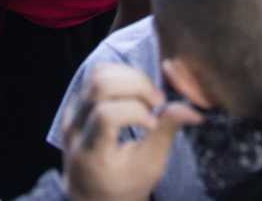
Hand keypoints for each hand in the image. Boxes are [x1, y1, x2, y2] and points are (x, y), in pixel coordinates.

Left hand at [62, 64, 202, 200]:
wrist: (93, 194)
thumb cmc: (124, 184)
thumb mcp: (148, 167)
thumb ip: (165, 134)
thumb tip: (191, 110)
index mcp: (89, 152)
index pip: (106, 115)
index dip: (135, 112)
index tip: (153, 124)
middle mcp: (73, 128)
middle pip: (100, 85)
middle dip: (137, 85)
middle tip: (157, 103)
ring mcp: (71, 112)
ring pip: (98, 73)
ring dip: (131, 76)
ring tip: (148, 98)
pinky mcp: (76, 102)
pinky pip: (97, 74)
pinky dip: (122, 75)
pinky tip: (137, 93)